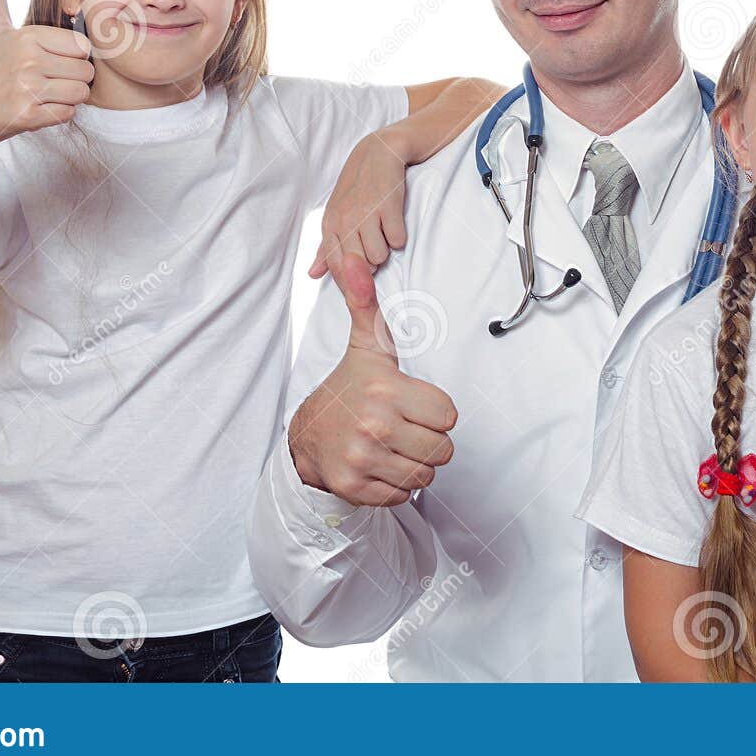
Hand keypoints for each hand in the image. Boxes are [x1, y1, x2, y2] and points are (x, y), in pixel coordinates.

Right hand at [0, 0, 93, 145]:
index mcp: (28, 36)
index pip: (83, 46)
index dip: (72, 57)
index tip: (50, 61)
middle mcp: (28, 59)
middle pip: (86, 71)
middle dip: (72, 79)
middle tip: (46, 81)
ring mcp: (27, 87)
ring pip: (81, 92)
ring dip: (67, 98)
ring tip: (43, 94)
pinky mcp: (28, 113)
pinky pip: (68, 113)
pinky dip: (58, 115)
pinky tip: (37, 109)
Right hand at [287, 254, 456, 506]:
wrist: (306, 435)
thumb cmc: (348, 389)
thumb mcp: (365, 346)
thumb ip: (366, 304)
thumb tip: (352, 260)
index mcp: (386, 389)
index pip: (449, 415)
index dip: (435, 412)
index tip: (413, 405)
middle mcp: (375, 425)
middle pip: (442, 449)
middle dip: (428, 441)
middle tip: (405, 429)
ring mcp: (363, 459)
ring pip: (425, 475)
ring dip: (415, 465)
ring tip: (394, 447)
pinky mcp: (356, 487)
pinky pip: (402, 495)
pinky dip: (396, 486)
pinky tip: (381, 466)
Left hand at [308, 131, 407, 278]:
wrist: (378, 152)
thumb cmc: (358, 189)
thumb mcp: (337, 216)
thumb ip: (326, 248)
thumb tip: (312, 275)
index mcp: (331, 225)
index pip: (337, 268)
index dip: (352, 282)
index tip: (362, 288)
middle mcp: (345, 221)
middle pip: (360, 267)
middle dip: (371, 265)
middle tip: (375, 246)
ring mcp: (366, 213)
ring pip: (380, 257)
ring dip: (387, 249)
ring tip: (385, 230)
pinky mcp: (388, 206)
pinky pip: (398, 241)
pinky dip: (400, 236)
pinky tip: (395, 221)